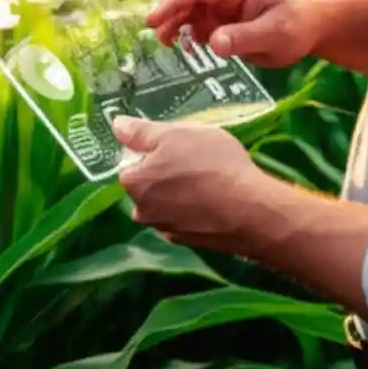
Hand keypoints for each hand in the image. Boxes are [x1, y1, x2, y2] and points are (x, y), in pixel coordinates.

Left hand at [111, 114, 273, 252]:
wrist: (250, 211)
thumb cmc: (210, 164)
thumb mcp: (175, 133)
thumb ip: (141, 131)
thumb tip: (116, 125)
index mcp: (132, 183)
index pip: (131, 162)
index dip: (153, 151)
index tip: (177, 147)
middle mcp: (142, 212)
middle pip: (148, 185)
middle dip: (167, 173)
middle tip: (197, 161)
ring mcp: (166, 230)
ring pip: (168, 203)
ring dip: (182, 193)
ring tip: (212, 181)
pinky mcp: (189, 243)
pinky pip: (187, 219)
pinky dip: (196, 211)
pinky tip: (218, 201)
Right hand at [146, 0, 318, 67]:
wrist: (312, 28)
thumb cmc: (298, 25)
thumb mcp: (275, 33)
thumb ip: (245, 37)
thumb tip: (214, 43)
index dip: (171, 2)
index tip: (153, 19)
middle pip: (186, 0)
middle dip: (168, 14)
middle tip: (156, 37)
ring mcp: (222, 10)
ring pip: (188, 14)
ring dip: (174, 26)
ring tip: (166, 45)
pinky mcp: (223, 25)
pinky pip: (198, 28)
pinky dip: (187, 37)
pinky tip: (185, 51)